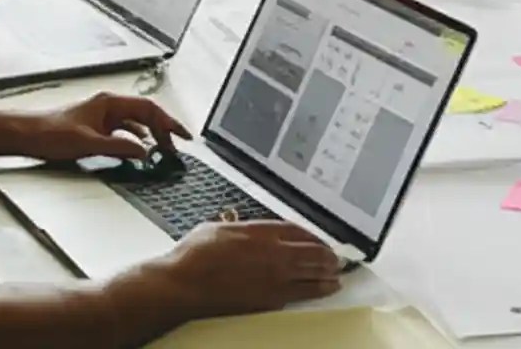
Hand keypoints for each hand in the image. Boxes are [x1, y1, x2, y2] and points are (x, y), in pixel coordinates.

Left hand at [24, 92, 192, 160]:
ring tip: (162, 150)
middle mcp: (108, 107)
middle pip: (146, 115)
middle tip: (175, 147)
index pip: (149, 109)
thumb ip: (120, 148)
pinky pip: (124, 131)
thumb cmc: (49, 132)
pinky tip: (138, 150)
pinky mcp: (95, 128)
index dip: (169, 122)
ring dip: (151, 136)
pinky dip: (135, 140)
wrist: (24, 135)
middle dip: (164, 130)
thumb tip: (144, 152)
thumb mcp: (89, 143)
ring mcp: (101, 117)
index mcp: (110, 103)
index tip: (182, 136)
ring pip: (135, 123)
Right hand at [109, 221, 340, 328]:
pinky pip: (300, 293)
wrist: (183, 285)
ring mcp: (273, 278)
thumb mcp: (215, 228)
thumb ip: (233, 224)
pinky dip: (315, 291)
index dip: (313, 236)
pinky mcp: (268, 300)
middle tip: (337, 258)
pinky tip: (322, 290)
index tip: (319, 239)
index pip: (299, 231)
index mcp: (261, 232)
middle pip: (313, 253)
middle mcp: (273, 254)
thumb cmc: (194, 256)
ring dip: (328, 274)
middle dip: (328, 256)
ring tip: (338, 275)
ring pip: (312, 275)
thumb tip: (235, 220)